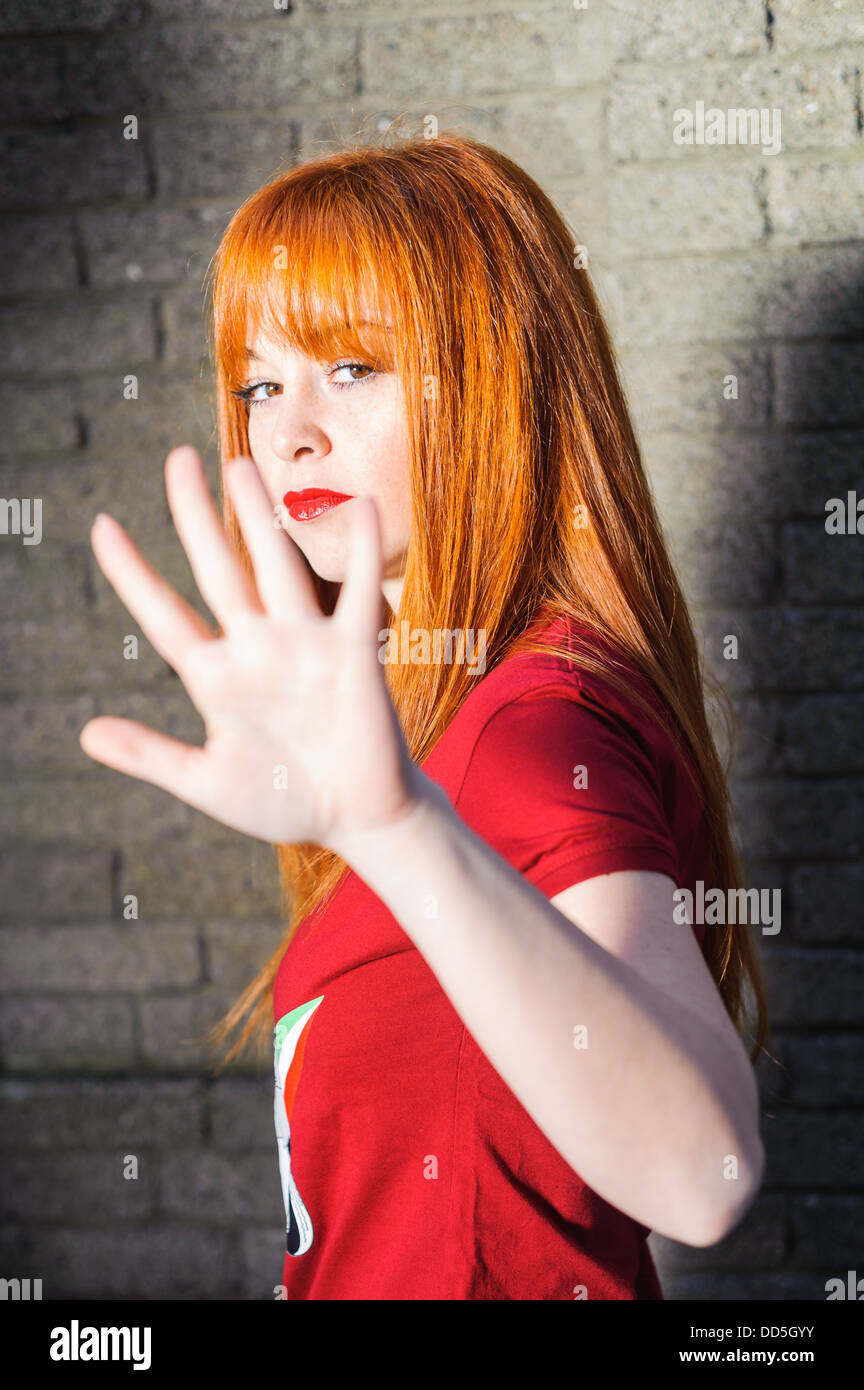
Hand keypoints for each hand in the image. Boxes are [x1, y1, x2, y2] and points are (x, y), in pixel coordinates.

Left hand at [79, 445, 426, 853]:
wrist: (356, 819)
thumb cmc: (285, 802)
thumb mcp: (207, 782)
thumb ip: (151, 754)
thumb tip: (85, 734)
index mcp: (217, 678)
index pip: (164, 614)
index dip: (133, 573)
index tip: (103, 525)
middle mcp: (258, 648)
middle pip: (220, 569)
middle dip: (196, 515)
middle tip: (179, 457)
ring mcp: (305, 645)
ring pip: (277, 566)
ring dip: (259, 516)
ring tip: (240, 464)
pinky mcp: (352, 654)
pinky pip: (358, 595)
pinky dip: (361, 552)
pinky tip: (360, 505)